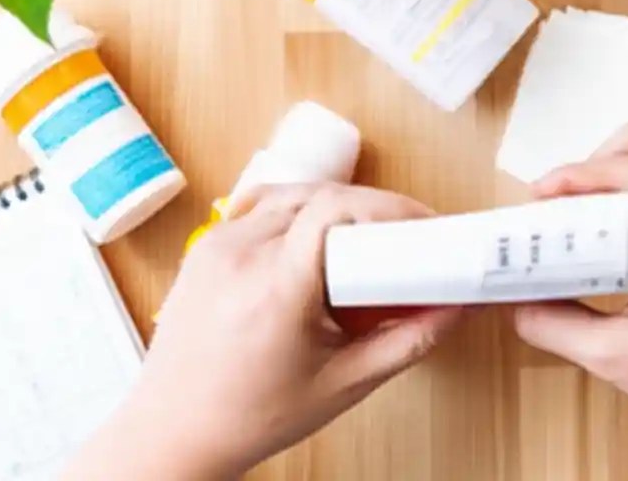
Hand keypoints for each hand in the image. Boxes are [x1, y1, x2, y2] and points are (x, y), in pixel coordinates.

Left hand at [65, 184, 462, 480]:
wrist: (174, 432)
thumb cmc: (247, 417)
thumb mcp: (344, 384)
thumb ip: (408, 341)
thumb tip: (453, 308)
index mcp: (274, 288)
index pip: (337, 209)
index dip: (389, 207)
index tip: (421, 225)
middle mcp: (240, 256)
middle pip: (321, 196)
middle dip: (374, 210)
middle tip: (407, 238)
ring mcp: (216, 247)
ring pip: (290, 195)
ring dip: (335, 207)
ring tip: (364, 242)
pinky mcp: (205, 249)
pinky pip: (259, 207)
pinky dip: (296, 212)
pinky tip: (314, 239)